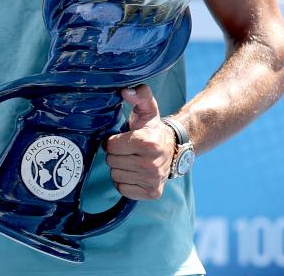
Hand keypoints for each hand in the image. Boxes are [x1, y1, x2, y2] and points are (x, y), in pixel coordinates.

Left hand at [103, 85, 176, 199]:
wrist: (173, 149)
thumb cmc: (153, 129)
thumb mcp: (148, 108)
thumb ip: (139, 95)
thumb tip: (125, 91)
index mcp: (147, 142)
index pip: (111, 145)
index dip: (113, 141)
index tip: (123, 138)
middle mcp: (151, 164)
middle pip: (112, 161)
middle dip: (116, 154)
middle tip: (128, 150)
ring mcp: (153, 180)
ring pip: (116, 176)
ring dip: (120, 168)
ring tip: (131, 160)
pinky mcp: (153, 193)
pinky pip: (123, 189)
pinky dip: (125, 182)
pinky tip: (134, 172)